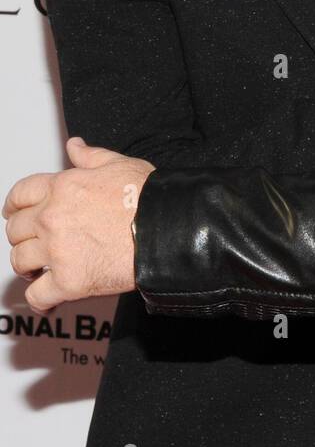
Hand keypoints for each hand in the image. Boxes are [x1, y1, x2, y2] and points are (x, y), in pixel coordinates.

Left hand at [2, 137, 154, 311]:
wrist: (167, 230)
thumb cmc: (148, 198)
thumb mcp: (119, 164)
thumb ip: (90, 156)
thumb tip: (75, 146)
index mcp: (62, 188)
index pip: (20, 195)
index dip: (14, 205)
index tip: (15, 213)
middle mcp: (52, 218)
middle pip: (16, 230)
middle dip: (22, 237)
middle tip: (33, 243)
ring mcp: (57, 251)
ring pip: (20, 261)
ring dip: (28, 267)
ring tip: (38, 271)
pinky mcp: (68, 282)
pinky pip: (37, 296)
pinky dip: (41, 300)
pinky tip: (49, 299)